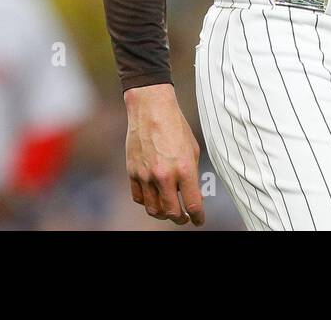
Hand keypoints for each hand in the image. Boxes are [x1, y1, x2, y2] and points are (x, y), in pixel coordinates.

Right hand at [124, 84, 205, 225]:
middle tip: (184, 218)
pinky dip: (147, 202)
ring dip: (163, 214)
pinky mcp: (132, 172)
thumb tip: (194, 195)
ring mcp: (146, 175)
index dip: (198, 217)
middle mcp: (164, 175)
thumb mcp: (193, 150)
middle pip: (172, 212)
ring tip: (169, 211)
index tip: (199, 220)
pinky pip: (138, 198)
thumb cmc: (176, 127)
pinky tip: (154, 198)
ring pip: (153, 209)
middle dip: (181, 219)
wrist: (151, 109)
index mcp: (184, 168)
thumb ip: (193, 174)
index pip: (193, 204)